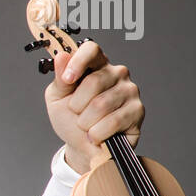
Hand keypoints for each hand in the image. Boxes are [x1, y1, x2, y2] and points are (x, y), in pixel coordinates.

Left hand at [45, 40, 143, 172]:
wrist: (81, 146)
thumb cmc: (70, 118)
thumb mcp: (58, 98)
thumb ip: (60, 78)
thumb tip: (61, 56)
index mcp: (96, 64)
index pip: (91, 49)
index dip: (78, 62)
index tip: (68, 80)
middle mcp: (116, 73)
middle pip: (93, 81)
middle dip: (77, 105)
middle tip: (77, 113)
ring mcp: (129, 91)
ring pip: (101, 104)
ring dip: (85, 122)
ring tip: (87, 125)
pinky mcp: (137, 110)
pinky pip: (112, 122)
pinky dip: (97, 133)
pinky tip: (97, 134)